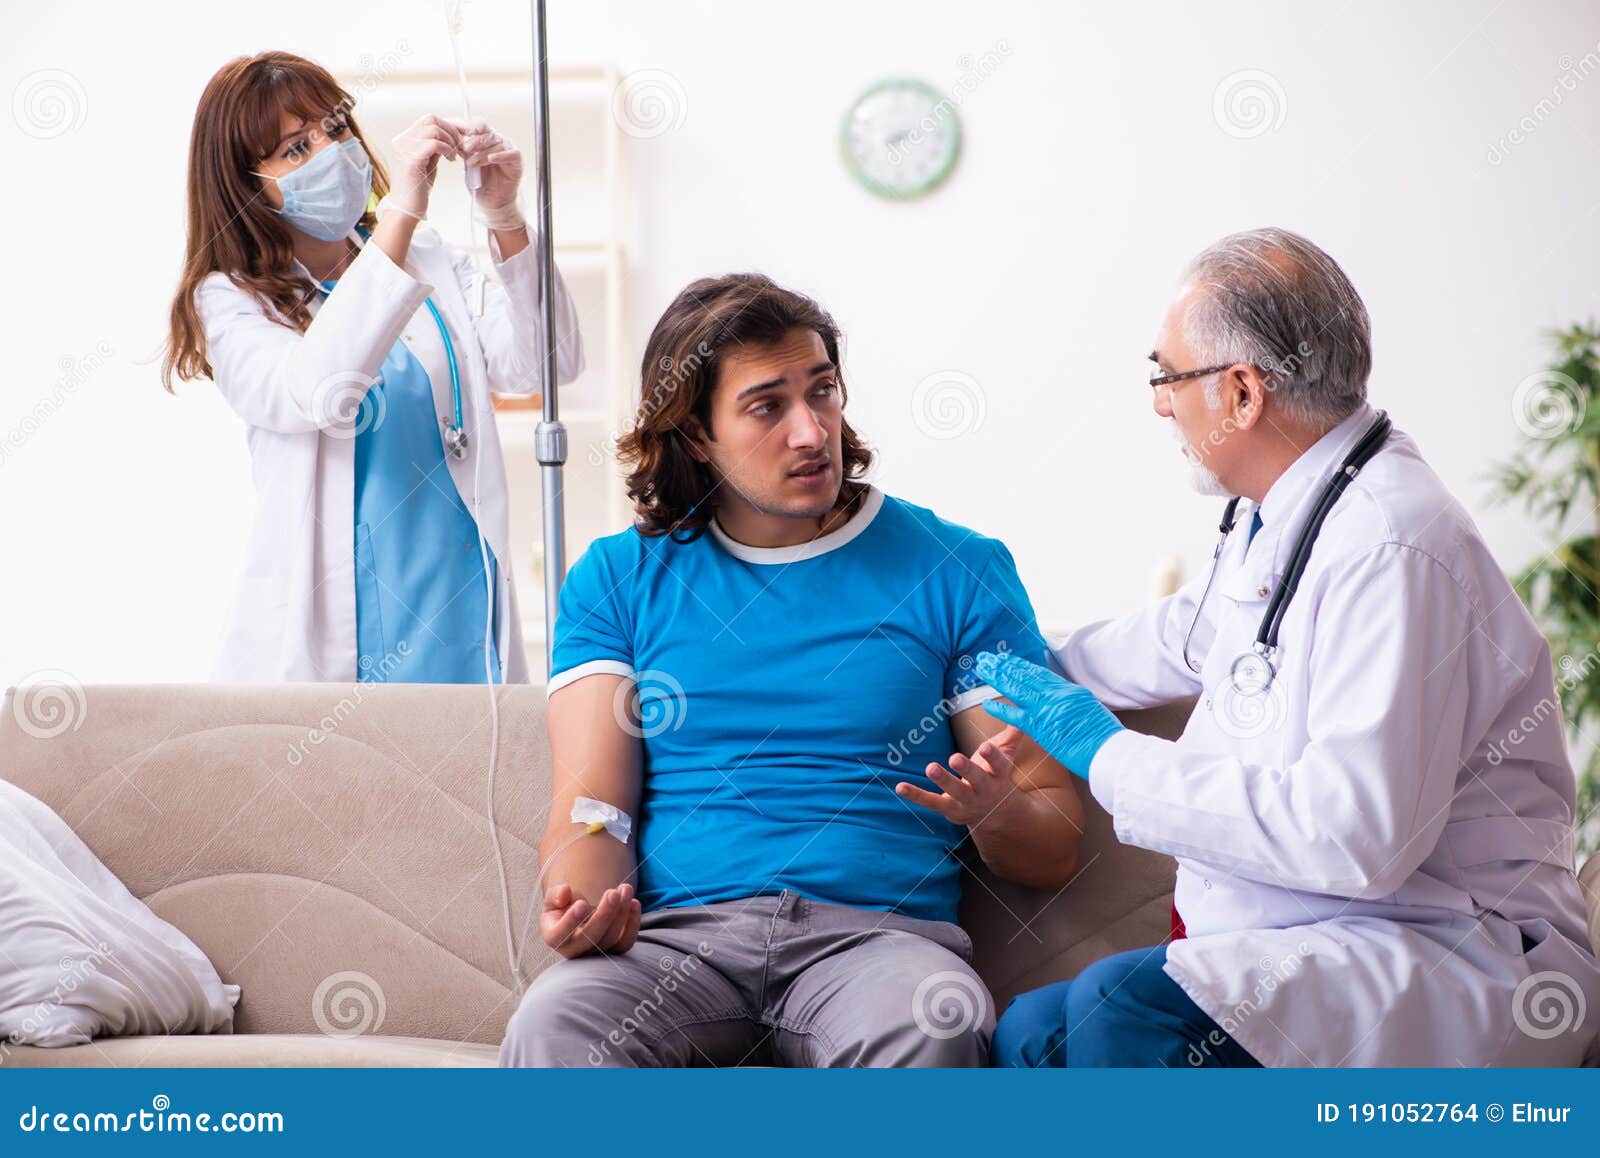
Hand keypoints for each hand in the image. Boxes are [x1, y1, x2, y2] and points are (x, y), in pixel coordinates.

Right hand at [387, 114, 464, 217]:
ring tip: (454, 155)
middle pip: (431, 119)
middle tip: (460, 146)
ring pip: (434, 129)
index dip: (448, 125)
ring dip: (450, 141)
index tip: (462, 135)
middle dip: (451, 130)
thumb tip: (450, 135)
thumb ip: (435, 147)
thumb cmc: (417, 187)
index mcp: (404, 139)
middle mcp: (402, 140)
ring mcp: (404, 149)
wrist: (407, 208)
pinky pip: (434, 144)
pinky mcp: (411, 160)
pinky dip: (447, 149)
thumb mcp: (428, 162)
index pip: (427, 120)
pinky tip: (451, 159)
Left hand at [450, 118, 524, 229]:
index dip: (470, 127)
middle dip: (475, 140)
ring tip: (472, 162)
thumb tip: (451, 135)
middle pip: (488, 133)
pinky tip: (491, 159)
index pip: (480, 126)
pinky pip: (512, 154)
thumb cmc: (480, 181)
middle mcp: (499, 142)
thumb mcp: (468, 161)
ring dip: (483, 152)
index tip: (460, 132)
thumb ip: (463, 149)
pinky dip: (501, 155)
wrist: (490, 201)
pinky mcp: (517, 162)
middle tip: (465, 148)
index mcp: (487, 139)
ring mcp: (509, 150)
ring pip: (498, 144)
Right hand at [540, 881, 640, 958]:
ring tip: (625, 889)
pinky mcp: (613, 951)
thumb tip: (564, 892)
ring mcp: (595, 953)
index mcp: (554, 937)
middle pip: (590, 938)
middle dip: (604, 914)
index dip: (571, 921)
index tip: (582, 903)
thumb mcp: (554, 898)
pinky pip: (625, 943)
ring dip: (621, 913)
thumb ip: (556, 894)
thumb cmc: (563, 906)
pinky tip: (634, 903)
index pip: (561, 934)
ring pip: (610, 939)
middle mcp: (574, 950)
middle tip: (613, 893)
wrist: (578, 916)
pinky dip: (633, 924)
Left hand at [896, 725, 1024, 830]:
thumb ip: (1012, 735)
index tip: (987, 746)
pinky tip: (900, 786)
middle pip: (977, 780)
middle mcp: (984, 790)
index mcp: (999, 775)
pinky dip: (916, 795)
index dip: (993, 757)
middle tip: (954, 758)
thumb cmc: (996, 776)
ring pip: (954, 792)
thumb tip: (1025, 710)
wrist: (994, 813)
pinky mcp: (948, 809)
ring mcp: (966, 801)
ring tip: (930, 767)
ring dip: (943, 780)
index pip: (999, 765)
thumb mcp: (1006, 756)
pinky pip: (931, 802)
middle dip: (967, 770)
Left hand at [976, 652, 1123, 778]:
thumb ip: (1074, 703)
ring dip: (997, 677)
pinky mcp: (1041, 727)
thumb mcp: (1092, 711)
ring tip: (982, 668)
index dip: (1021, 665)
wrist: (1112, 752)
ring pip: (1017, 688)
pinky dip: (1000, 708)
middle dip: (1005, 666)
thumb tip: (1065, 701)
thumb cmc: (1106, 738)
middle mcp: (1058, 695)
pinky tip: (986, 703)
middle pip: (1025, 676)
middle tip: (988, 658)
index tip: (1008, 659)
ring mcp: (1049, 709)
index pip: (1041, 674)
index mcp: (1071, 691)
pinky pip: (1015, 716)